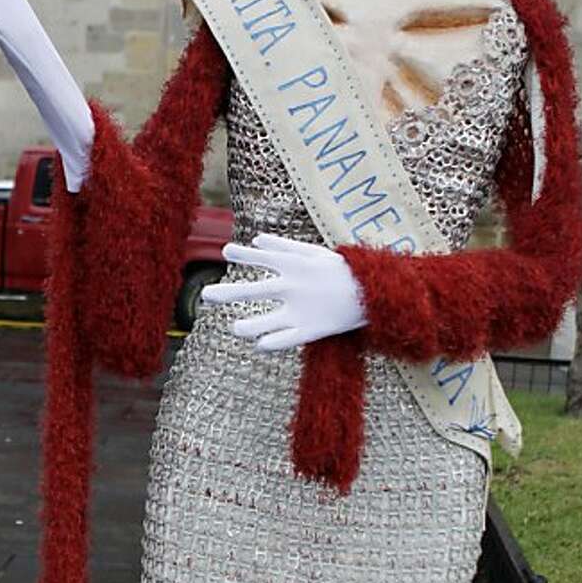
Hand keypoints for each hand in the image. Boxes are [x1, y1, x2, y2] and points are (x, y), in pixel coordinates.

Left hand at [201, 234, 366, 350]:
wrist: (375, 294)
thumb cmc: (341, 271)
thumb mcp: (314, 253)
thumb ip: (283, 246)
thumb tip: (256, 238)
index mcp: (293, 265)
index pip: (259, 257)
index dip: (240, 254)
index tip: (226, 252)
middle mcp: (291, 288)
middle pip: (250, 291)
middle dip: (224, 293)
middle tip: (206, 295)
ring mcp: (298, 312)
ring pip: (260, 324)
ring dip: (245, 327)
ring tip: (237, 328)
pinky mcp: (308, 332)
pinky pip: (280, 342)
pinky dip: (267, 344)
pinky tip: (260, 343)